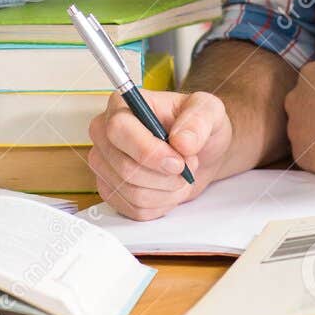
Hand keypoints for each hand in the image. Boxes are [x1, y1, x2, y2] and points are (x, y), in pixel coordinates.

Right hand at [86, 90, 233, 220]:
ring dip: (167, 190)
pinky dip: (161, 205)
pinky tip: (170, 189)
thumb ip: (198, 121)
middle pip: (124, 167)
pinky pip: (134, 209)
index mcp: (122, 105)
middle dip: (165, 175)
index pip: (118, 129)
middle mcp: (105, 134)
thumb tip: (181, 141)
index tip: (177, 161)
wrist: (200, 151)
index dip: (148, 151)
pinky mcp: (111, 191)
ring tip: (181, 175)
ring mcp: (105, 164)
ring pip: (131, 192)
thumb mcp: (209, 111)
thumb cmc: (196, 126)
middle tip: (187, 166)